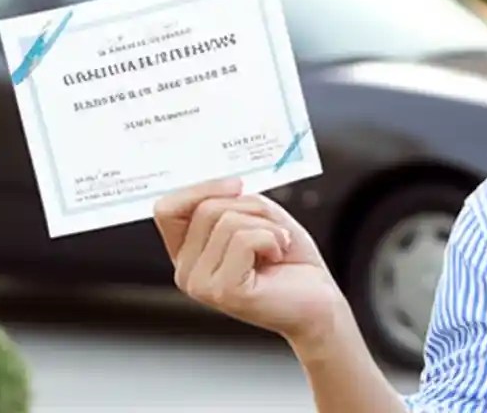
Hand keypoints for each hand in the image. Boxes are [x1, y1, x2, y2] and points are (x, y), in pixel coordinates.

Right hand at [153, 177, 347, 347]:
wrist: (319, 301)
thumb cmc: (292, 261)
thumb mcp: (260, 216)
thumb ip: (233, 201)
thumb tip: (227, 187)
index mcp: (188, 252)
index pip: (167, 209)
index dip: (202, 188)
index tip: (237, 185)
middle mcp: (187, 272)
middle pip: (205, 209)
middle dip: (251, 209)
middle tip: (271, 232)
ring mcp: (201, 285)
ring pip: (227, 222)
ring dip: (267, 227)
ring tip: (276, 248)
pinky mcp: (224, 292)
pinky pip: (245, 239)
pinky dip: (272, 239)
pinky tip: (277, 258)